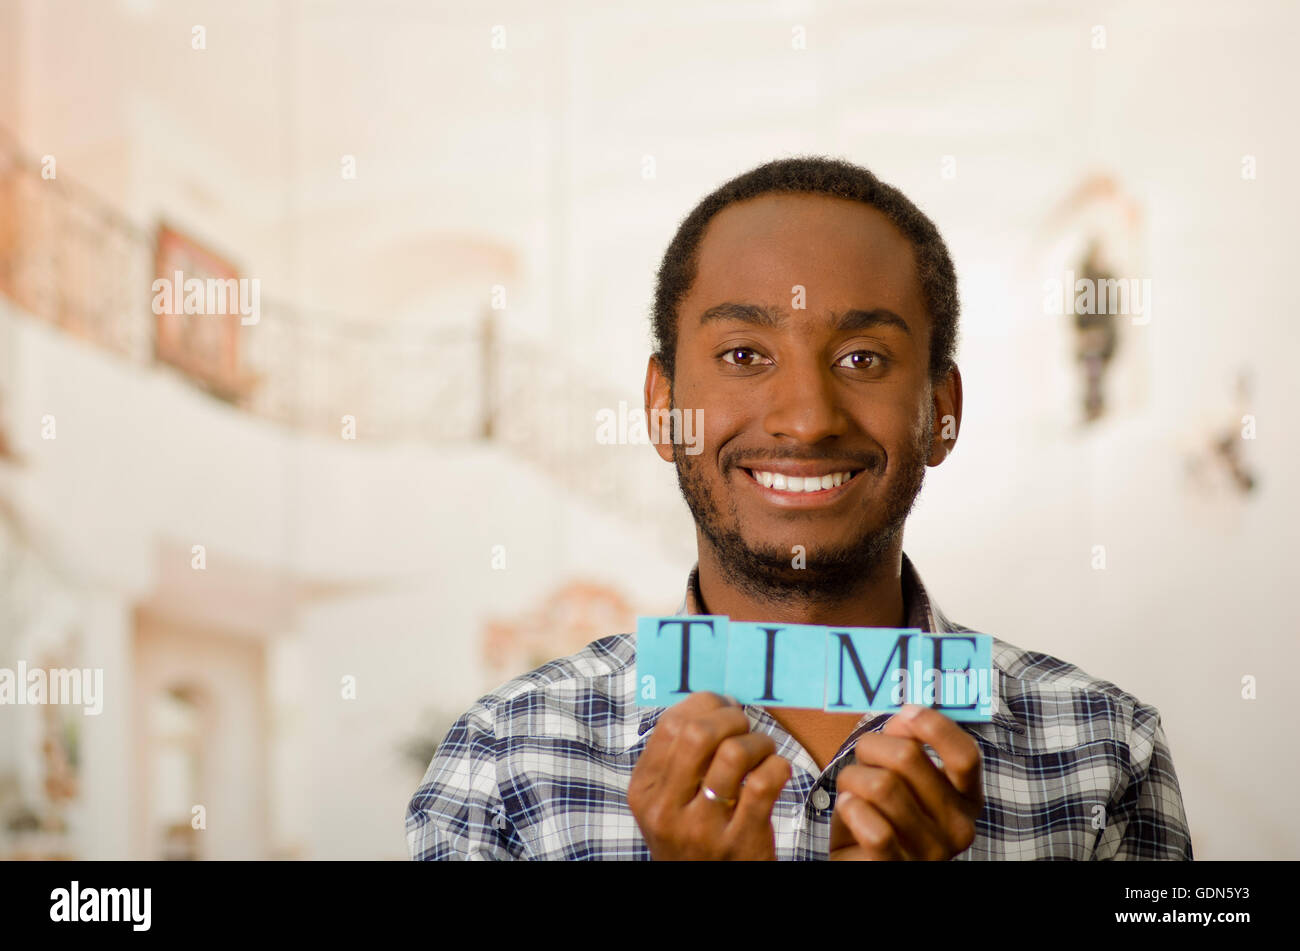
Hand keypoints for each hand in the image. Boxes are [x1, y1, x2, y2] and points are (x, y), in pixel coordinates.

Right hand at [628, 692, 792, 859]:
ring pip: (734, 753)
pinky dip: (777, 766)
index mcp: (644, 790)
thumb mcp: (665, 800)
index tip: (722, 707)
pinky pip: (765, 783)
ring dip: (758, 741)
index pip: (671, 724)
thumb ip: (677, 756)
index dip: (703, 704)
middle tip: (743, 726)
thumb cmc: (689, 834)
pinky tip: (774, 771)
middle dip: (730, 718)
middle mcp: (667, 810)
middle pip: (698, 734)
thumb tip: (712, 702)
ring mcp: (703, 828)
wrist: (703, 884)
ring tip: (762, 750)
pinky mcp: (740, 841)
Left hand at [829, 704, 982, 860]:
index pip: (966, 755)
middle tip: (861, 759)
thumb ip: (907, 744)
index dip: (935, 726)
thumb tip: (905, 719)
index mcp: (967, 799)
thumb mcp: (898, 776)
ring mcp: (931, 852)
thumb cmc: (882, 814)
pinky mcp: (898, 868)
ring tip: (851, 789)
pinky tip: (848, 807)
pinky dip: (851, 808)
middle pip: (907, 757)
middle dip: (871, 746)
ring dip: (852, 778)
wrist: (863, 860)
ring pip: (881, 786)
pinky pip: (875, 829)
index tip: (906, 713)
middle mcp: (958, 827)